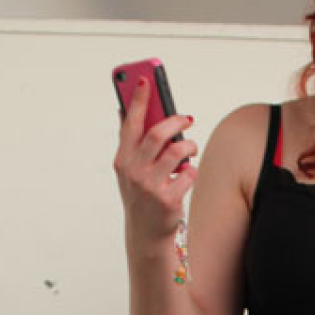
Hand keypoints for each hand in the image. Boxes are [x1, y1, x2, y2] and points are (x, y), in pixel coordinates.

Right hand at [113, 77, 198, 246]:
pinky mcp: (168, 200)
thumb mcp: (129, 169)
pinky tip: (187, 174)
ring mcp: (151, 187)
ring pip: (177, 151)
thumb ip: (130, 142)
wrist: (145, 234)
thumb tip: (126, 109)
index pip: (130, 123)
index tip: (145, 80)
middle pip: (157, 134)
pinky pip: (189, 173)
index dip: (137, 100)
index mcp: (123, 160)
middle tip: (186, 118)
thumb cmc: (140, 196)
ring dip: (189, 145)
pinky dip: (192, 170)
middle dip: (174, 121)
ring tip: (190, 147)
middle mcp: (134, 172)